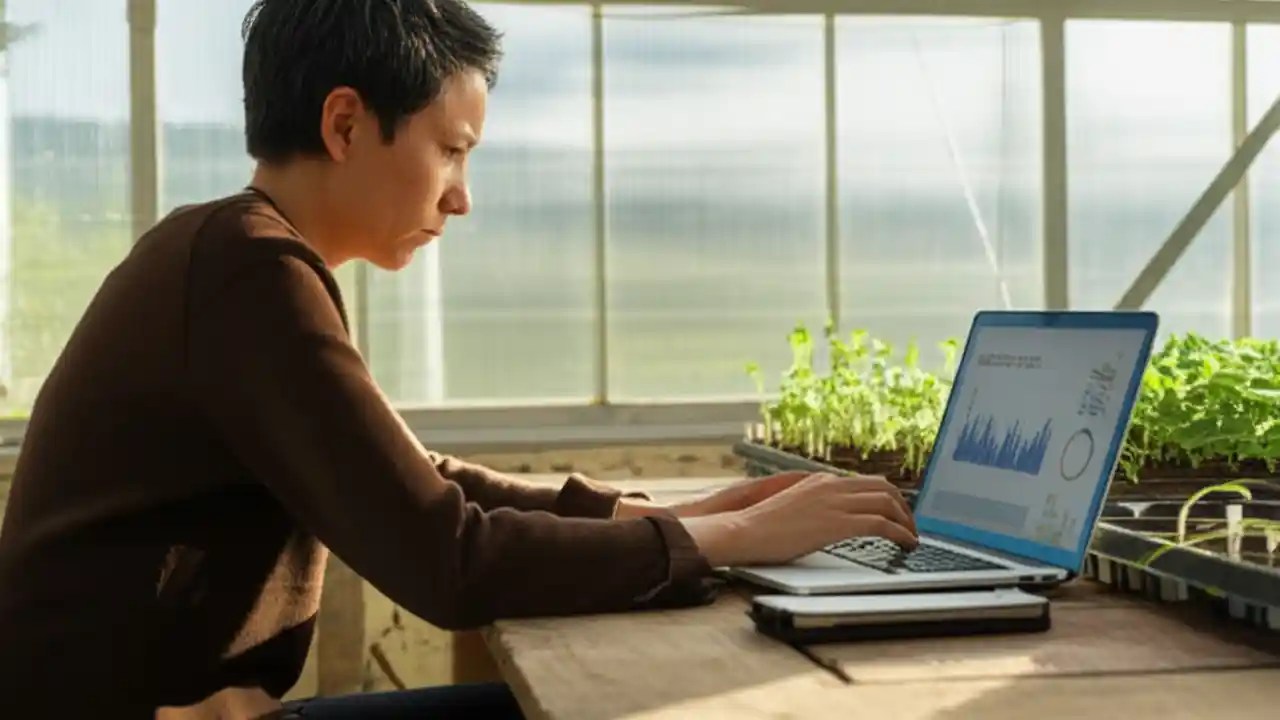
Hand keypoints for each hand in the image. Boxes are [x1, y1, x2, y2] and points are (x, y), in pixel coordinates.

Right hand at [681, 473, 917, 566]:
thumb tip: (829, 521)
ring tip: (912, 539)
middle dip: (904, 507)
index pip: (866, 482)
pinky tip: (906, 545)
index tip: (896, 514)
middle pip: (884, 487)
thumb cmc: (761, 528)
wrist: (745, 531)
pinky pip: (881, 524)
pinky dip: (900, 534)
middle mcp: (831, 485)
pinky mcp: (836, 522)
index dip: (888, 498)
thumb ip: (813, 508)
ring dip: (906, 522)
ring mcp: (834, 502)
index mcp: (820, 481)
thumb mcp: (792, 509)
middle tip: (910, 527)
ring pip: (887, 503)